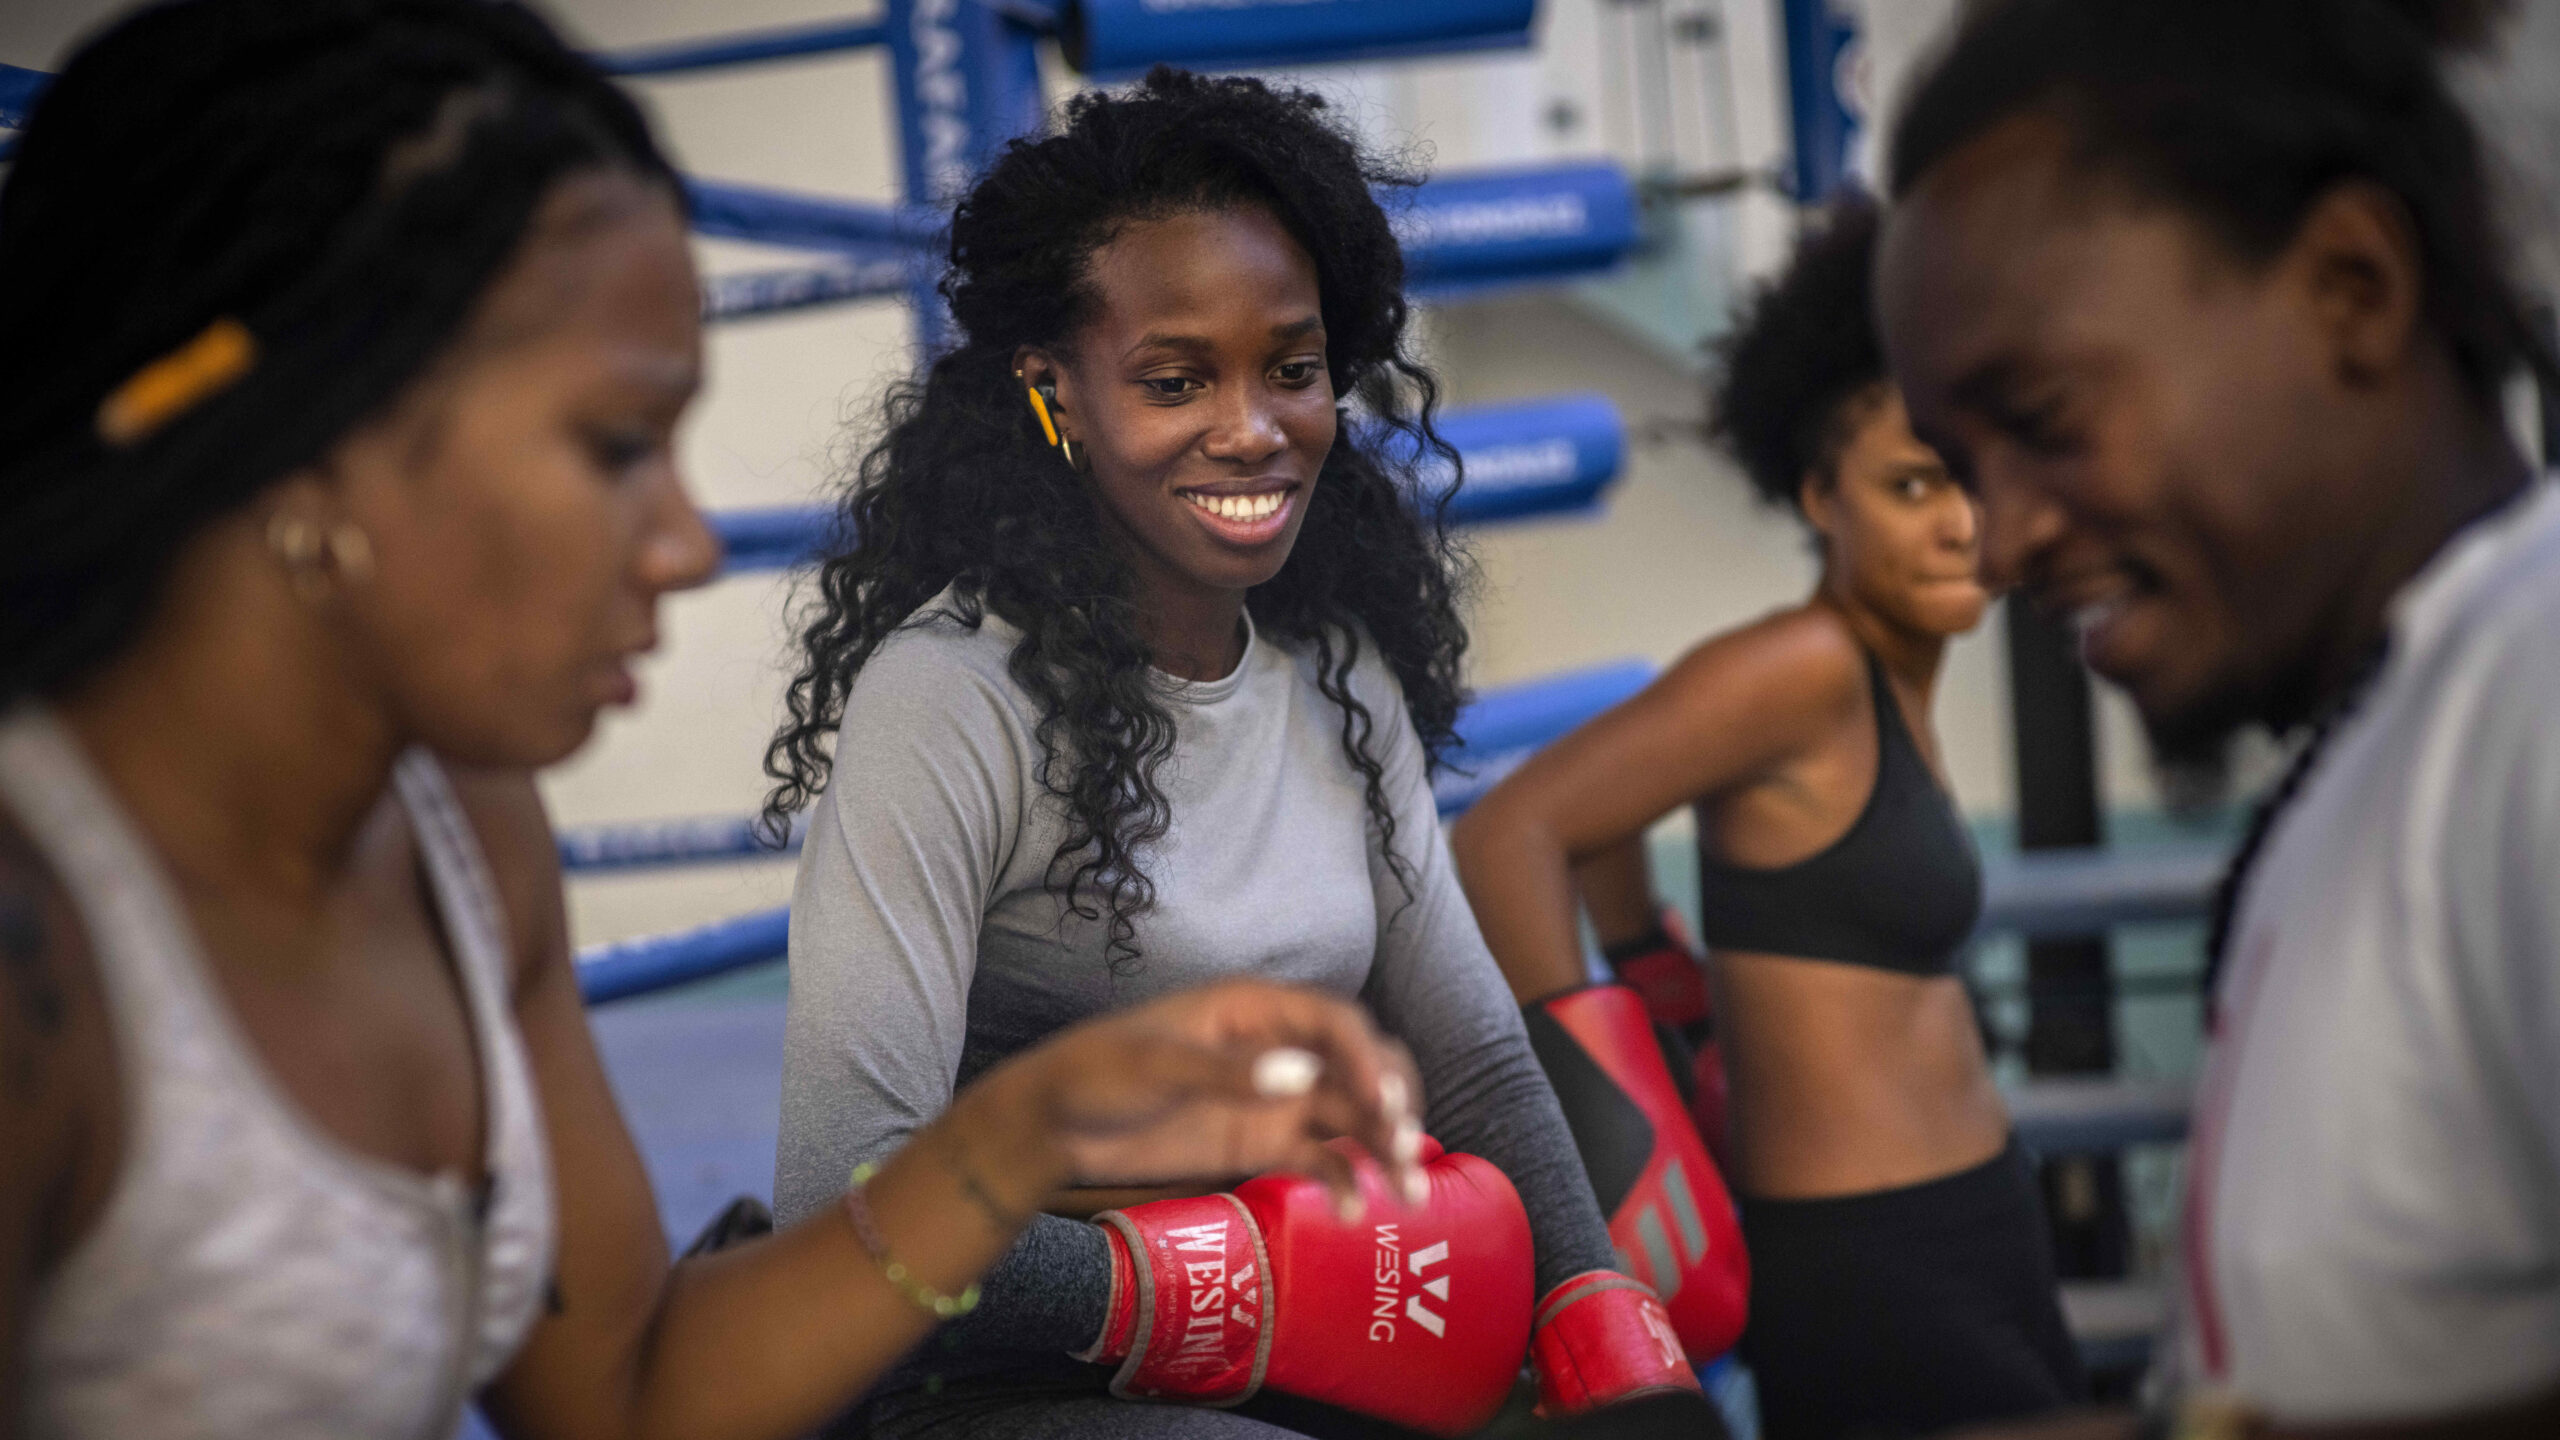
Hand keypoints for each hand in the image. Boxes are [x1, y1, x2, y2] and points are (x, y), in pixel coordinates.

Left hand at [957, 979, 1425, 1220]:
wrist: (1054, 1125)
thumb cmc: (1096, 1074)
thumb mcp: (1154, 1066)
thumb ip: (1225, 1072)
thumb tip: (1299, 1075)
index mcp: (1255, 1010)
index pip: (1334, 1022)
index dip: (1366, 1056)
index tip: (1381, 1100)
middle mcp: (1279, 1049)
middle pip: (1359, 1066)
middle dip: (1393, 1102)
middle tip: (1405, 1146)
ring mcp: (1274, 1098)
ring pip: (1351, 1116)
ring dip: (1386, 1148)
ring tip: (1407, 1193)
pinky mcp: (1263, 1141)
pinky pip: (1321, 1158)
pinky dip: (1345, 1181)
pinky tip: (1352, 1212)